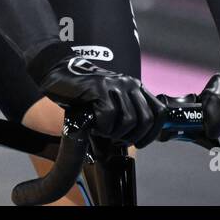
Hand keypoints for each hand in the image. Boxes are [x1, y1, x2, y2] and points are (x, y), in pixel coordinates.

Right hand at [37, 55, 164, 147]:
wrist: (61, 76)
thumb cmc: (86, 95)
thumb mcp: (111, 103)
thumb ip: (127, 113)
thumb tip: (139, 139)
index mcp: (136, 88)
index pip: (159, 112)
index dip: (152, 133)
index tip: (139, 144)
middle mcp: (130, 83)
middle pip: (146, 120)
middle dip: (132, 137)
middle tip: (115, 140)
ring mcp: (115, 84)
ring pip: (129, 120)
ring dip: (114, 133)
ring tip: (102, 131)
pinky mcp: (99, 86)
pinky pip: (109, 115)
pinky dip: (101, 127)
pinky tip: (93, 125)